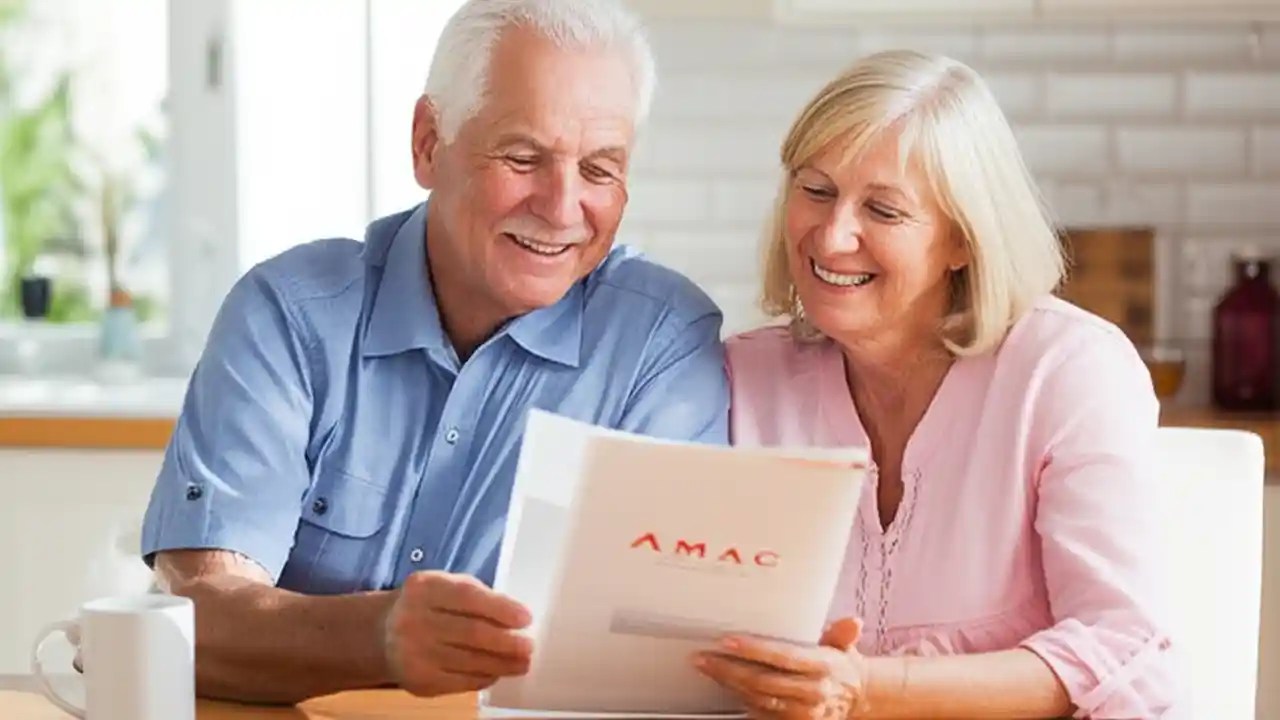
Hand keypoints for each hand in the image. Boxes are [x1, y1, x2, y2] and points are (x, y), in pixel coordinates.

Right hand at [383, 571, 533, 696]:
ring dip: (502, 664)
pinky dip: (484, 677)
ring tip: (523, 663)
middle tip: (529, 645)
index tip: (526, 618)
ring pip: (469, 662)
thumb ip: (476, 595)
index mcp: (424, 588)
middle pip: (471, 633)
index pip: (468, 597)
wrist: (382, 634)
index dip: (500, 608)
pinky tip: (497, 671)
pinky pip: (461, 682)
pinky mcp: (418, 681)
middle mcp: (414, 620)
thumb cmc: (427, 605)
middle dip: (506, 642)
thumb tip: (515, 618)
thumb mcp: (445, 585)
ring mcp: (414, 654)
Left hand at [693, 618, 867, 718]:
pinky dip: (741, 700)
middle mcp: (812, 692)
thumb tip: (852, 622)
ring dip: (729, 684)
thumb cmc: (840, 665)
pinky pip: (761, 714)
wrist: (856, 698)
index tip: (727, 641)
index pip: (782, 656)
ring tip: (708, 669)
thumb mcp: (843, 645)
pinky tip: (726, 686)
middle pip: (762, 681)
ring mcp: (802, 713)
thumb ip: (841, 633)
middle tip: (704, 657)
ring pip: (757, 699)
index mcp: (822, 666)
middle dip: (728, 669)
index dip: (753, 650)